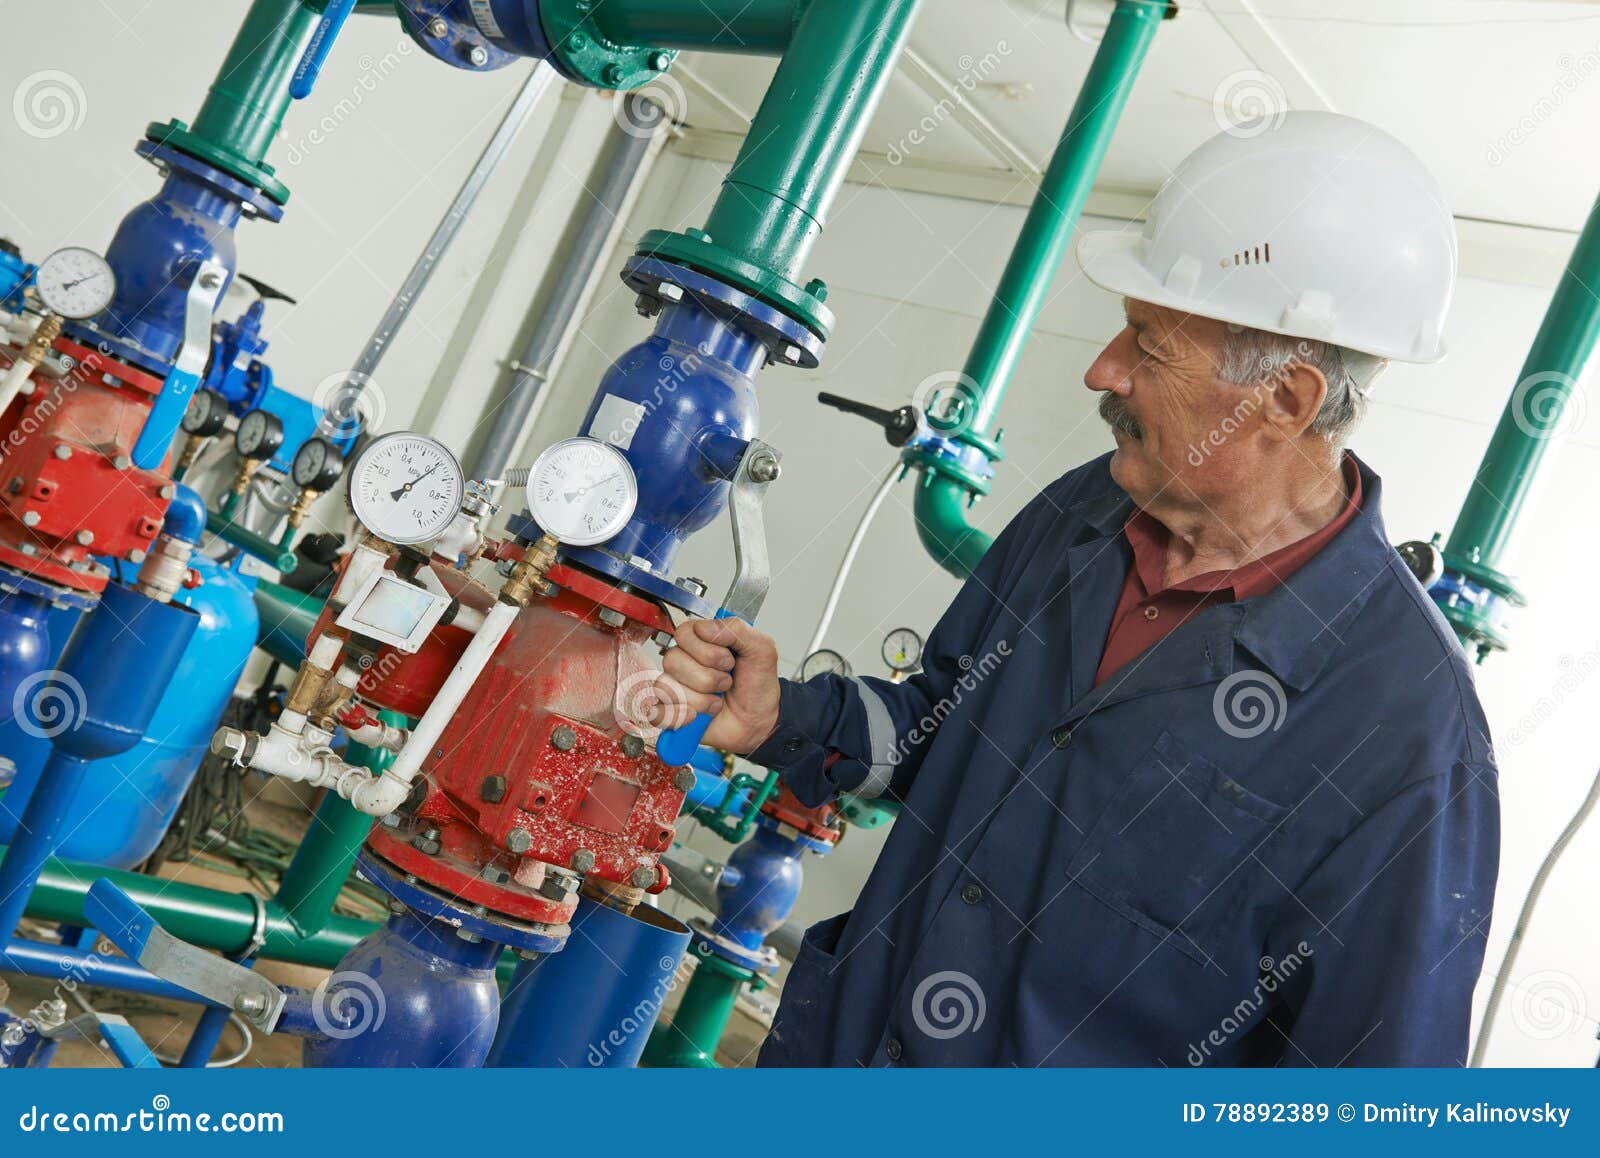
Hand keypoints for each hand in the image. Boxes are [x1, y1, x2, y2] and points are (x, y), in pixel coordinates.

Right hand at [645, 617, 781, 754]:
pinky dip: (679, 716)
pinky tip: (697, 716)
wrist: (760, 721)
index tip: (729, 660)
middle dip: (707, 677)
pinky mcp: (671, 712)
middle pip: (672, 660)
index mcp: (702, 641)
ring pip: (666, 686)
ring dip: (700, 699)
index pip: (683, 634)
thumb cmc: (758, 685)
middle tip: (726, 682)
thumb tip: (705, 628)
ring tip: (717, 702)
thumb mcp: (761, 649)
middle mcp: (684, 661)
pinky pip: (658, 712)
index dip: (706, 649)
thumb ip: (736, 629)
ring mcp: (676, 687)